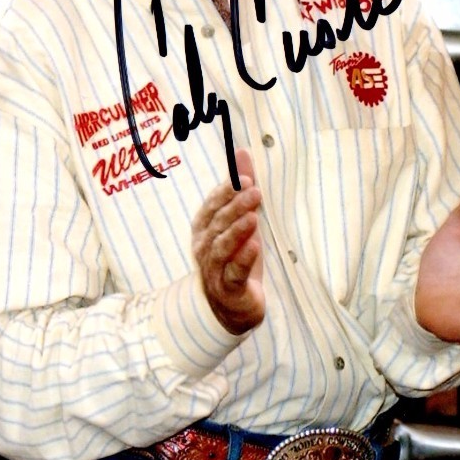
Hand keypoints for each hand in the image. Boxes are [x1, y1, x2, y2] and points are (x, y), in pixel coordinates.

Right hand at [191, 149, 264, 334]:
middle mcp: (204, 248)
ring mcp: (214, 270)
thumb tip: (242, 152)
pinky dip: (242, 260)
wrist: (234, 307)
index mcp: (204, 230)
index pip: (211, 206)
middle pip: (217, 225)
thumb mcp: (242, 218)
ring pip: (222, 248)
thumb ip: (241, 187)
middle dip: (235, 207)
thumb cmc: (236, 257)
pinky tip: (254, 247)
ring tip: (253, 217)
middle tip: (255, 191)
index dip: (225, 192)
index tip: (244, 178)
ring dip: (237, 231)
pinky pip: (233, 274)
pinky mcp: (229, 289)